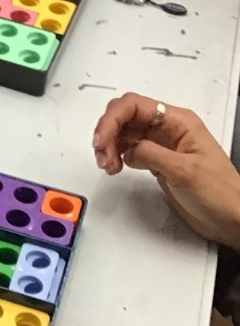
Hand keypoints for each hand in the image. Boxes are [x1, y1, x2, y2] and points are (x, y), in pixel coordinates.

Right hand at [92, 93, 239, 250]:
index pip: (134, 105)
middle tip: (101, 157)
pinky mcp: (155, 160)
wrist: (232, 220)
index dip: (112, 118)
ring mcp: (160, 144)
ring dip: (109, 146)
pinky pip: (127, 149)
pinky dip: (115, 156)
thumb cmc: (218, 193)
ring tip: (107, 167)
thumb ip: (151, 153)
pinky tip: (115, 168)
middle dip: (108, 132)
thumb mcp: (185, 171)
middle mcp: (167, 127)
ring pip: (123, 132)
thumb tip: (127, 150)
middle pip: (125, 116)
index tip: (100, 141)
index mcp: (178, 121)